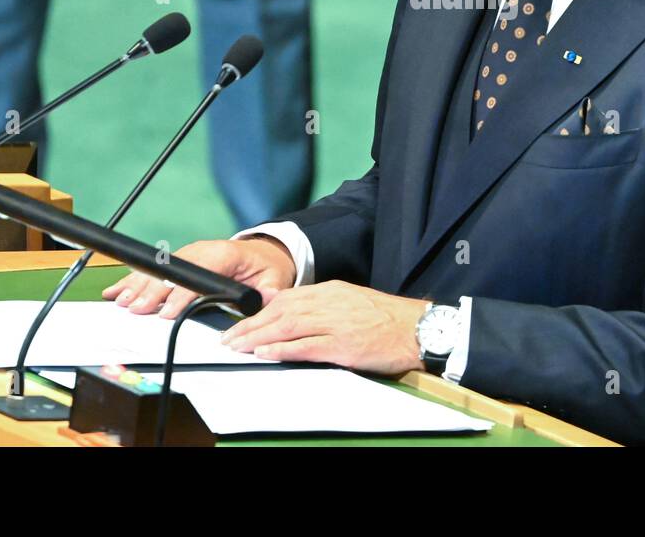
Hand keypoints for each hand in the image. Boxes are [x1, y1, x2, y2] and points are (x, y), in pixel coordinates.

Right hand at [101, 237, 295, 318]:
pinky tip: (117, 290)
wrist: (262, 253)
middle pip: (172, 272)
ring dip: (139, 285)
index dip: (181, 294)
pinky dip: (135, 279)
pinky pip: (154, 269)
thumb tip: (269, 297)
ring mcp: (188, 254)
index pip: (197, 275)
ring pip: (158, 269)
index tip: (168, 311)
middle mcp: (202, 251)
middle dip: (153, 291)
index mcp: (224, 255)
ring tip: (123, 301)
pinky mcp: (180, 260)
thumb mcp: (274, 278)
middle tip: (138, 310)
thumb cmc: (264, 267)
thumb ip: (271, 290)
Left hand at [220, 280, 430, 376]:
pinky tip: (266, 354)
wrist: (417, 328)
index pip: (286, 299)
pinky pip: (306, 346)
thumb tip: (291, 309)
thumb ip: (322, 304)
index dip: (259, 312)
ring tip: (237, 347)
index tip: (240, 323)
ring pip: (288, 326)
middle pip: (281, 311)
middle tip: (228, 339)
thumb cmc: (387, 319)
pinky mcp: (344, 345)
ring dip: (258, 337)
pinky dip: (283, 349)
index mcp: (331, 291)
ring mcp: (336, 323)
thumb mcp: (351, 301)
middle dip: (250, 325)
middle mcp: (329, 303)